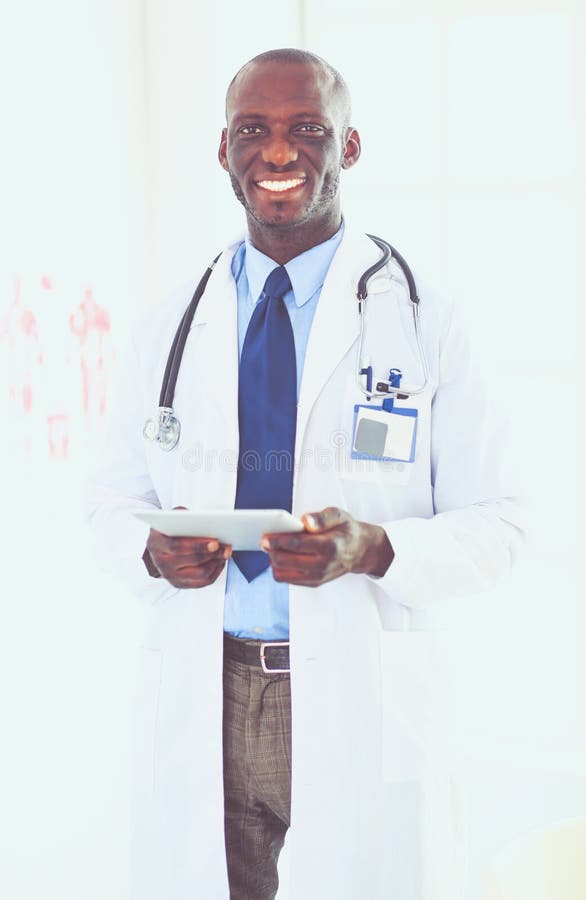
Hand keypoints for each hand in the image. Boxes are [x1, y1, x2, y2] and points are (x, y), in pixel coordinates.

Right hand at [143, 507, 231, 587]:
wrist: (158, 547)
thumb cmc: (168, 529)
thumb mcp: (170, 518)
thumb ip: (182, 515)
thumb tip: (202, 519)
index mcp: (156, 543)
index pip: (177, 547)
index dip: (198, 545)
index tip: (215, 542)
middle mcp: (161, 563)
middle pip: (192, 560)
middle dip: (213, 554)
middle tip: (227, 547)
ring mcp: (170, 576)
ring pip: (200, 573)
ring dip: (216, 562)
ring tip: (225, 553)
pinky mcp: (179, 584)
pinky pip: (203, 582)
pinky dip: (215, 572)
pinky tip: (220, 561)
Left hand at [260, 506, 393, 586]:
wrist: (359, 551)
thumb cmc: (345, 530)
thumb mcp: (339, 516)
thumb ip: (322, 517)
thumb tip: (305, 521)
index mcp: (329, 546)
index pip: (297, 545)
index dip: (278, 541)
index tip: (264, 537)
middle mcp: (322, 565)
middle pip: (284, 561)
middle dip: (271, 550)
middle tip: (265, 539)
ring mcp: (317, 577)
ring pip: (281, 573)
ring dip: (273, 560)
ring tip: (275, 547)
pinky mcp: (312, 583)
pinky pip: (286, 578)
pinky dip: (279, 567)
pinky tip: (282, 555)